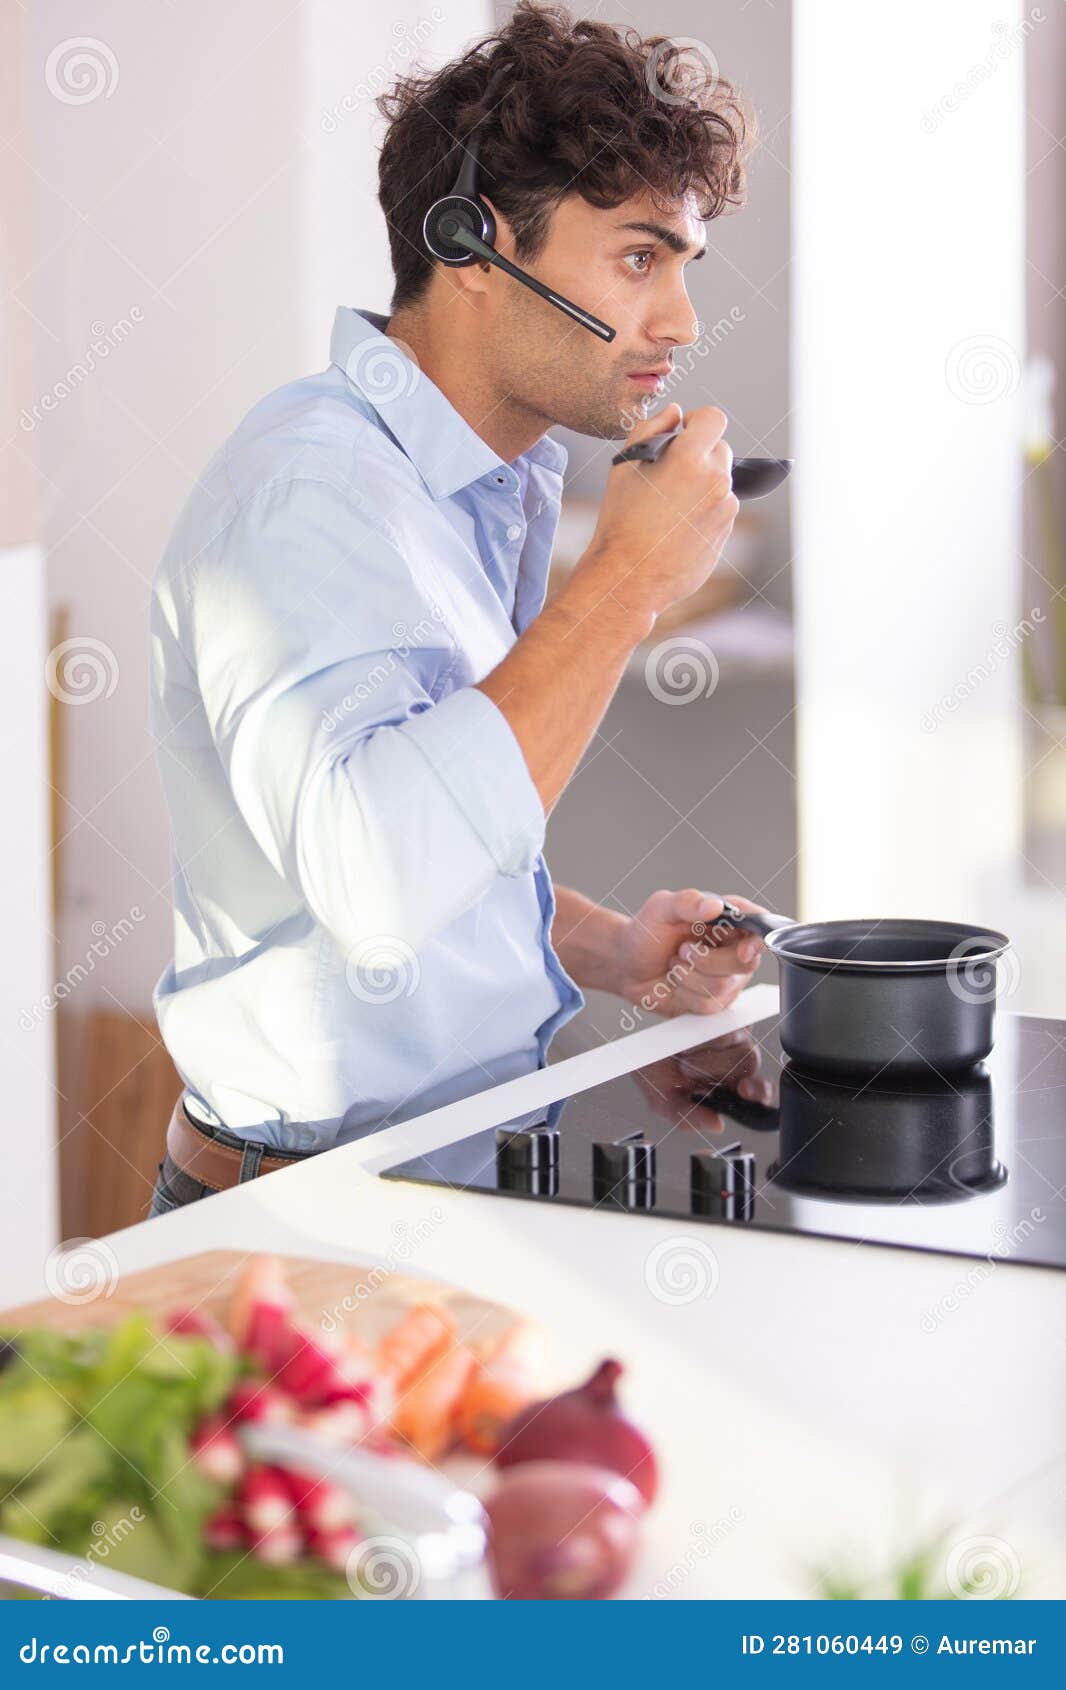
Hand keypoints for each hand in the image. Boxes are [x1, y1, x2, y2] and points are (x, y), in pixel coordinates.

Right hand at [575, 403, 738, 625]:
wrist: (629, 576)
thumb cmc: (621, 520)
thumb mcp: (625, 466)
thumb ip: (651, 428)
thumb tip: (675, 412)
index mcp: (690, 458)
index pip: (713, 419)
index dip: (697, 422)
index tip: (681, 435)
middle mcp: (715, 481)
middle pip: (721, 449)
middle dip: (700, 454)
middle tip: (670, 475)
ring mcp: (724, 509)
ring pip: (721, 482)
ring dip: (703, 485)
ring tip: (670, 507)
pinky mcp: (725, 533)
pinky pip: (720, 510)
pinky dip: (704, 511)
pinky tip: (677, 527)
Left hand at [611, 888, 765, 1018]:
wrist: (627, 963)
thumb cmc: (647, 932)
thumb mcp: (662, 908)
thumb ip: (688, 901)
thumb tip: (714, 905)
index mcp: (728, 920)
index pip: (759, 926)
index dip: (758, 940)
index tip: (742, 950)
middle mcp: (733, 949)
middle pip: (745, 963)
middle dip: (706, 960)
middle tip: (683, 949)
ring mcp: (727, 978)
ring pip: (722, 986)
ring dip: (688, 976)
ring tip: (675, 963)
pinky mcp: (714, 1002)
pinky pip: (708, 1005)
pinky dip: (684, 993)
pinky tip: (676, 982)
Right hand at [630, 1028, 774, 1125]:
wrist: (632, 1042)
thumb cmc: (651, 1073)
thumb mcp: (665, 1103)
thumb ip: (690, 1118)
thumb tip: (717, 1126)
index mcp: (728, 1088)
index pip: (762, 1092)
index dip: (759, 1091)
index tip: (745, 1090)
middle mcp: (735, 1063)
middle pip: (748, 1065)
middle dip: (714, 1069)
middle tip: (686, 1070)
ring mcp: (732, 1037)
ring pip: (736, 1044)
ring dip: (707, 1052)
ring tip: (683, 1054)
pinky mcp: (723, 1016)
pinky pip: (726, 1024)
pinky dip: (706, 1034)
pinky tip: (689, 1038)